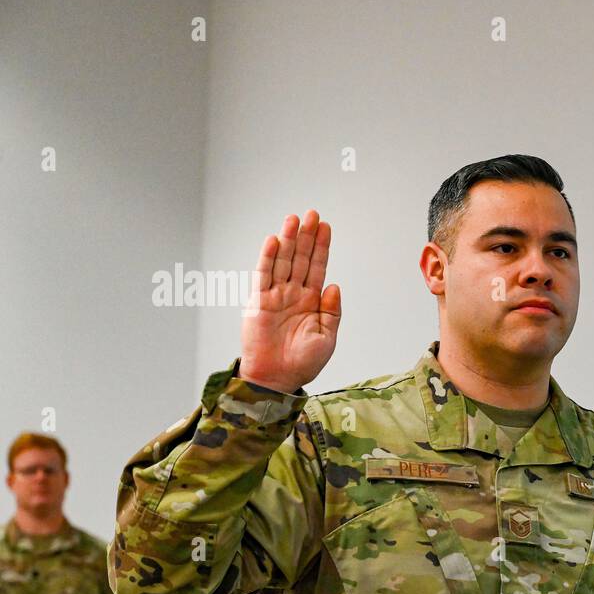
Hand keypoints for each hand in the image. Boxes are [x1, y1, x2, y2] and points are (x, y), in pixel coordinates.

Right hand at [239, 210, 340, 393]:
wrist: (278, 380)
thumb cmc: (302, 363)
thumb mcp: (326, 338)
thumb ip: (332, 312)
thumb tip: (334, 285)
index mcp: (311, 301)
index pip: (317, 268)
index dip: (321, 247)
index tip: (326, 227)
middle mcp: (293, 294)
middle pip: (301, 258)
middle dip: (306, 236)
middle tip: (312, 214)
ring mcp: (275, 296)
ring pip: (283, 262)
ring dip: (288, 240)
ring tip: (294, 219)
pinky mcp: (259, 302)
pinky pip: (263, 276)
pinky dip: (268, 258)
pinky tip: (274, 241)